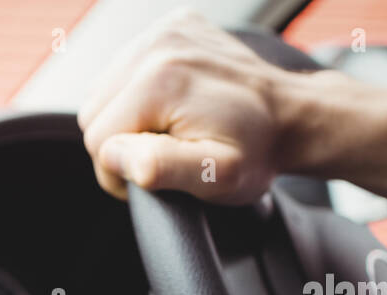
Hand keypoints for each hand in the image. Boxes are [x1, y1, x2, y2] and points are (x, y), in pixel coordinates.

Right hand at [78, 10, 319, 203]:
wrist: (292, 114)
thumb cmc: (256, 151)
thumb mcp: (216, 176)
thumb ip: (161, 167)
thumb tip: (118, 154)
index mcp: (160, 80)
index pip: (98, 140)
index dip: (120, 170)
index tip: (155, 173)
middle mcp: (158, 46)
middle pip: (94, 113)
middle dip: (120, 142)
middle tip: (165, 153)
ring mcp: (164, 30)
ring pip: (103, 91)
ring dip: (126, 117)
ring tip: (169, 129)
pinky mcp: (171, 26)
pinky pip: (124, 68)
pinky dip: (138, 92)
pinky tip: (172, 104)